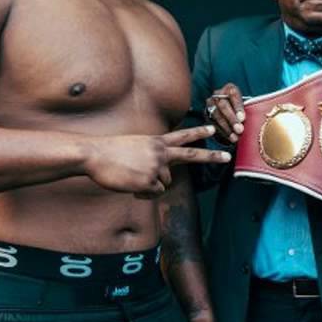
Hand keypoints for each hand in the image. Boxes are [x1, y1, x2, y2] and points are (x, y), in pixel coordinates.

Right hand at [85, 125, 229, 196]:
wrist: (94, 154)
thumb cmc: (110, 152)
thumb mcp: (135, 146)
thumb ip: (152, 155)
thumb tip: (160, 175)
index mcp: (156, 142)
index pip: (182, 135)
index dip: (198, 132)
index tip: (213, 129)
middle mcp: (160, 153)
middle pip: (191, 155)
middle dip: (211, 156)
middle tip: (227, 158)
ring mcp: (156, 167)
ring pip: (165, 183)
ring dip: (152, 184)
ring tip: (132, 177)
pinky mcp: (149, 181)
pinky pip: (154, 193)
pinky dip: (144, 193)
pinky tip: (131, 184)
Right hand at [205, 83, 245, 144]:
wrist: (230, 111)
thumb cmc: (242, 108)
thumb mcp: (247, 104)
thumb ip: (249, 108)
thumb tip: (255, 119)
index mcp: (230, 88)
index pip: (233, 94)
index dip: (238, 107)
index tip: (242, 118)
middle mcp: (218, 94)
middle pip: (223, 106)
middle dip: (232, 119)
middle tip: (240, 130)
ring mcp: (210, 104)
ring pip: (217, 115)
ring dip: (226, 127)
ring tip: (235, 137)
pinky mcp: (207, 114)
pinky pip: (213, 123)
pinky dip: (222, 131)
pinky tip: (229, 138)